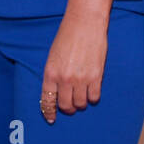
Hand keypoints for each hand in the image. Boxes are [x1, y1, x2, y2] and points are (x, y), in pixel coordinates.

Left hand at [40, 0, 110, 123]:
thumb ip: (54, 74)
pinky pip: (94, 97)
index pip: (47, 99)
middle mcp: (64, 78)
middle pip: (65, 105)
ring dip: (80, 103)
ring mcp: (80, 79)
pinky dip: (93, 97)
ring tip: (81, 97)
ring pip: (80, 103)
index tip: (51, 119)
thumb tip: (56, 90)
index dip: (49, 111)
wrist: (84, 24)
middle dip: (67, 108)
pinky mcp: (96, 77)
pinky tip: (91, 91)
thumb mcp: (52, 56)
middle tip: (70, 106)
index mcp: (50, 72)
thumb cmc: (66, 37)